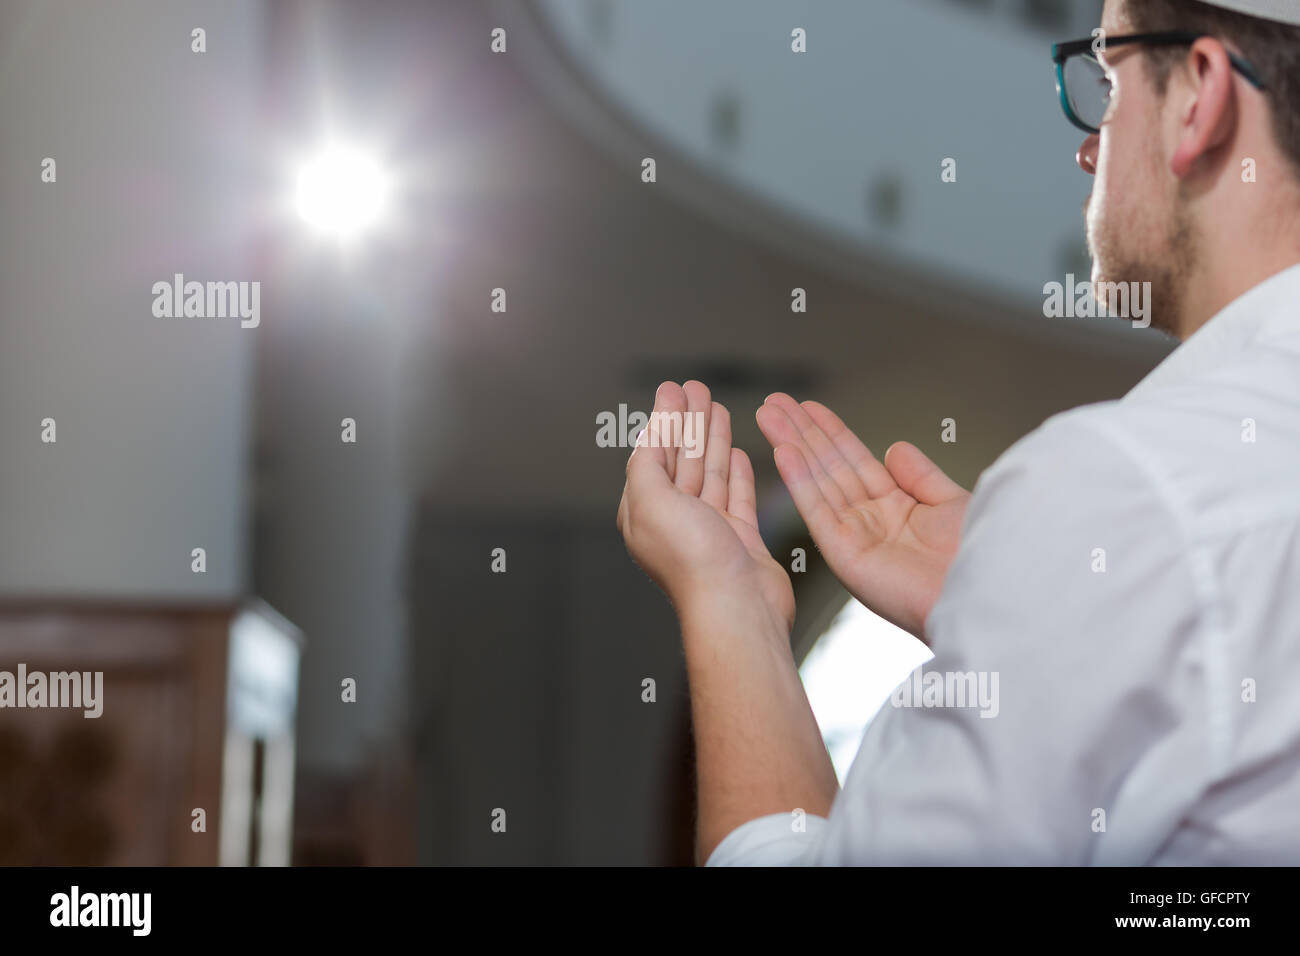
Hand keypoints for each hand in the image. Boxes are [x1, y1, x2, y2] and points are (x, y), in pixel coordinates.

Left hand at [617, 381, 794, 635]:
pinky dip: (736, 472)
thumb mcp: (651, 501)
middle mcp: (674, 521)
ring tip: (717, 406)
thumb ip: (645, 465)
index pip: (651, 455)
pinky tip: (738, 451)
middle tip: (695, 387)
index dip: (663, 419)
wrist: (737, 606)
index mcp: (644, 513)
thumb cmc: (692, 559)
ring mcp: (708, 530)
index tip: (672, 389)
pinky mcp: (740, 539)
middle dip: (687, 421)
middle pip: (680, 458)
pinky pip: (736, 496)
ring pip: (709, 472)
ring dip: (711, 438)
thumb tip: (647, 437)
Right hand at [756, 394, 969, 640]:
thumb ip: (920, 475)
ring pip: (817, 482)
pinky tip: (783, 452)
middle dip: (801, 432)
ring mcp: (856, 538)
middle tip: (773, 402)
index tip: (807, 407)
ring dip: (791, 446)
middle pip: (829, 467)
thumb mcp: (951, 502)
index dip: (831, 432)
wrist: (986, 592)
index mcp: (897, 509)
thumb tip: (894, 448)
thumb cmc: (980, 557)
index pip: (855, 461)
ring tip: (768, 415)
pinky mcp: (845, 555)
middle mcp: (871, 522)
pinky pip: (818, 511)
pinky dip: (799, 482)